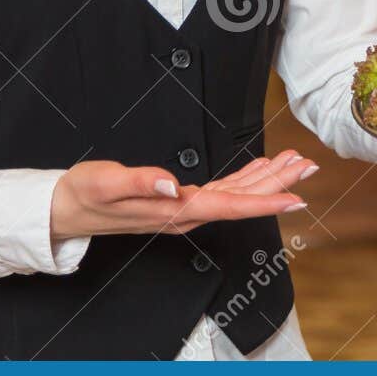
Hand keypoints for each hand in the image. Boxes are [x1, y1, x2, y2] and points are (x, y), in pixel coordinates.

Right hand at [51, 150, 315, 241]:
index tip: (297, 198)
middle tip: (310, 166)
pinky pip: (223, 190)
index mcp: (175, 211)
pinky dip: (245, 177)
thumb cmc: (86, 194)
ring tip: (295, 161)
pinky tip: (260, 167)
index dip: (266, 202)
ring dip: (268, 178)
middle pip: (243, 199)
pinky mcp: (179, 200)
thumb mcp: (107, 183)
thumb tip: (172, 184)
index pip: (230, 207)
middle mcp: (186, 213)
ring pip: (237, 193)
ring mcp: (184, 208)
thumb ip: (140, 182)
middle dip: (279, 184)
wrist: (66, 207)